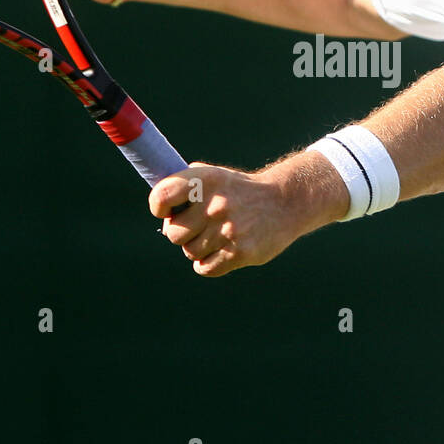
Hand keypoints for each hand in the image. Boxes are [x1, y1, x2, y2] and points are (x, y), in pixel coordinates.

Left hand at [149, 163, 327, 276]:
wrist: (285, 202)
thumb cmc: (240, 191)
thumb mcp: (216, 176)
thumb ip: (186, 185)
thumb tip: (160, 206)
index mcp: (206, 180)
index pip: (163, 196)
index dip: (159, 207)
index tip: (166, 211)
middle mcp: (216, 204)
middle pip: (173, 234)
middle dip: (182, 234)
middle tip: (198, 227)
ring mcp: (229, 230)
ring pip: (190, 252)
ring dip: (199, 248)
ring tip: (218, 236)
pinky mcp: (240, 253)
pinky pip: (205, 268)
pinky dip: (209, 263)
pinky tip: (222, 251)